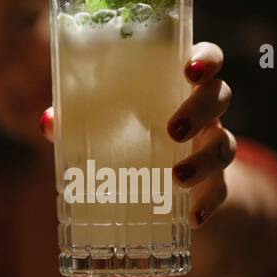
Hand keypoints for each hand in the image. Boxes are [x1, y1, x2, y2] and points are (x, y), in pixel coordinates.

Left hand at [39, 41, 235, 228]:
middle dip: (200, 110)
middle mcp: (204, 113)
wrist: (170, 190)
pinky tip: (193, 217)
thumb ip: (82, 119)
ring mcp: (212, 148)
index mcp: (180, 87)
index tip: (190, 69)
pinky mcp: (216, 184)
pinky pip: (220, 191)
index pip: (206, 60)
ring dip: (203, 160)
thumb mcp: (112, 127)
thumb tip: (50, 123)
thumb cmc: (136, 139)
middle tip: (172, 131)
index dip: (206, 59)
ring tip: (177, 178)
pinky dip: (208, 204)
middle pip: (220, 97)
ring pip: (226, 145)